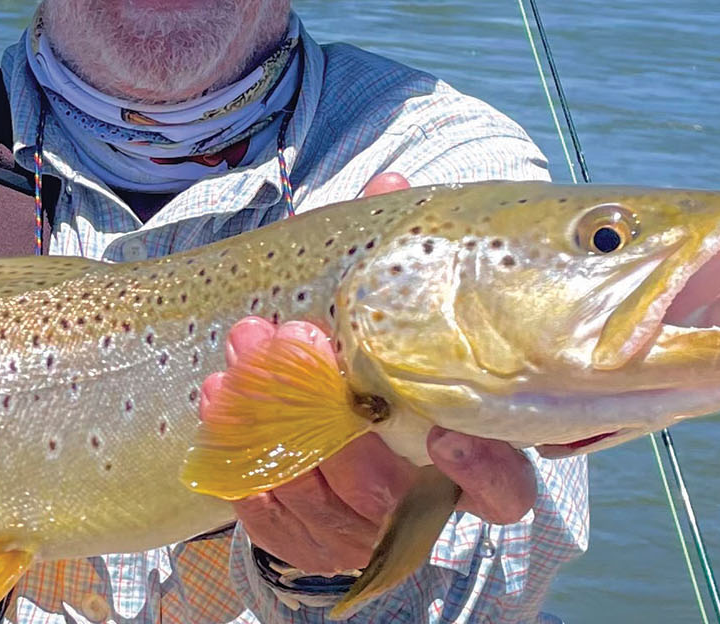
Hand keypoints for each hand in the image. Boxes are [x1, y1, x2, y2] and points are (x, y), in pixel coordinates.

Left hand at [203, 172, 536, 575]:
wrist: (314, 430)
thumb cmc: (371, 361)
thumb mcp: (386, 310)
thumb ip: (392, 257)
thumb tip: (391, 181)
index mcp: (466, 457)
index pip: (502, 491)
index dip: (479, 470)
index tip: (442, 432)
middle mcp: (415, 505)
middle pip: (381, 485)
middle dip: (329, 410)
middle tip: (294, 336)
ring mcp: (354, 531)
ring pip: (314, 495)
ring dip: (270, 415)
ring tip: (243, 344)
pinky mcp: (295, 538)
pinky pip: (263, 509)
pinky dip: (237, 449)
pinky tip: (216, 397)